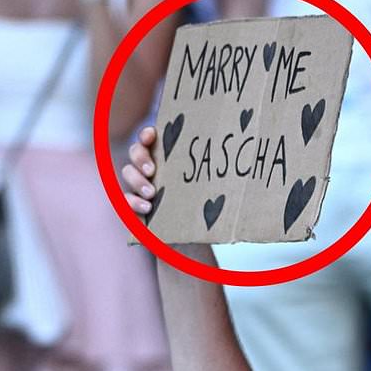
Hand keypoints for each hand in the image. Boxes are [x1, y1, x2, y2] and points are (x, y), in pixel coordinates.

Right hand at [119, 127, 208, 256]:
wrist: (194, 235)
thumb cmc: (203, 206)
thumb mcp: (210, 190)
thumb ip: (213, 175)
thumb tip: (245, 162)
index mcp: (165, 158)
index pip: (149, 139)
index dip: (146, 135)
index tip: (151, 135)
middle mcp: (148, 168)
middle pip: (135, 153)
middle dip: (140, 158)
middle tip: (152, 170)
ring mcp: (138, 185)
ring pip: (128, 173)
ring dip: (137, 181)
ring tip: (151, 193)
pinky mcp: (133, 204)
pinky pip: (125, 199)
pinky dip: (133, 202)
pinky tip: (147, 208)